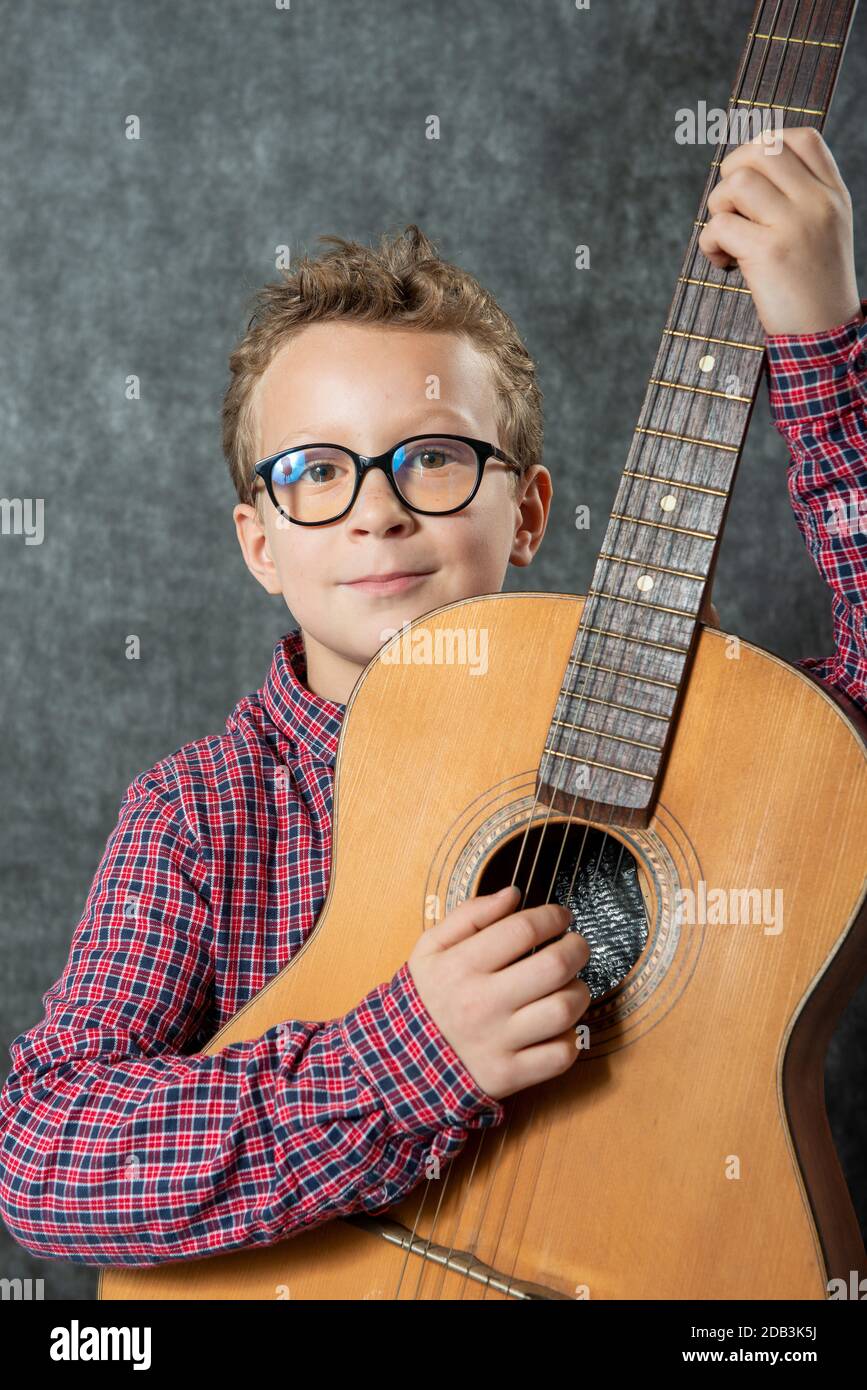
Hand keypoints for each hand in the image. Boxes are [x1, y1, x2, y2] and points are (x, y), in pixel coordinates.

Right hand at [407, 884, 590, 1101]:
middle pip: (553, 967)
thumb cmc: (425, 996)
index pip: (523, 930)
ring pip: (563, 1011)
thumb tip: (513, 895)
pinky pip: (559, 1056)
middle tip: (576, 946)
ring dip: (578, 992)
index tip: (562, 917)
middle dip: (577, 949)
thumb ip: (470, 915)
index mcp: (461, 967)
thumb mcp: (431, 948)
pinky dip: (569, 1039)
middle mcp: (482, 1004)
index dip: (552, 917)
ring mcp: (497, 1042)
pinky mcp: (508, 1075)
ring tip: (571, 985)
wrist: (399, 1058)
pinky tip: (558, 1026)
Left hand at [698, 126, 861, 335]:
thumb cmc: (814, 287)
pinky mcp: (769, 252)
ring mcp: (795, 224)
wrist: (826, 334)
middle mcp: (818, 202)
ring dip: (718, 207)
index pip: (801, 139)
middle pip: (763, 150)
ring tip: (728, 238)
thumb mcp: (825, 230)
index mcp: (833, 194)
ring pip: (738, 181)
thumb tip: (744, 173)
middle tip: (731, 208)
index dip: (765, 147)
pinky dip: (709, 243)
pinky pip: (720, 225)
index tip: (751, 180)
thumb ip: (800, 197)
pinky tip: (724, 262)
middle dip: (732, 174)